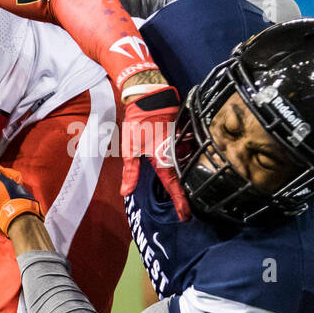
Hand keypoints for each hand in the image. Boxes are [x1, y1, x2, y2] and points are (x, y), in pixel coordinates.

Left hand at [120, 82, 189, 219]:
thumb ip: (130, 172)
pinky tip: (186, 168)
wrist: (149, 95)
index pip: (173, 186)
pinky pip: (187, 153)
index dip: (180, 203)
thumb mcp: (130, 148)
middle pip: (183, 178)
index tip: (186, 217)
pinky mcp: (184, 136)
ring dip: (187, 179)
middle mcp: (176, 154)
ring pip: (187, 165)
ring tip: (187, 195)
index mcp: (163, 159)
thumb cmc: (138, 122)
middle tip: (186, 212)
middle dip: (184, 195)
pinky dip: (186, 162)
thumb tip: (126, 193)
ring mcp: (182, 144)